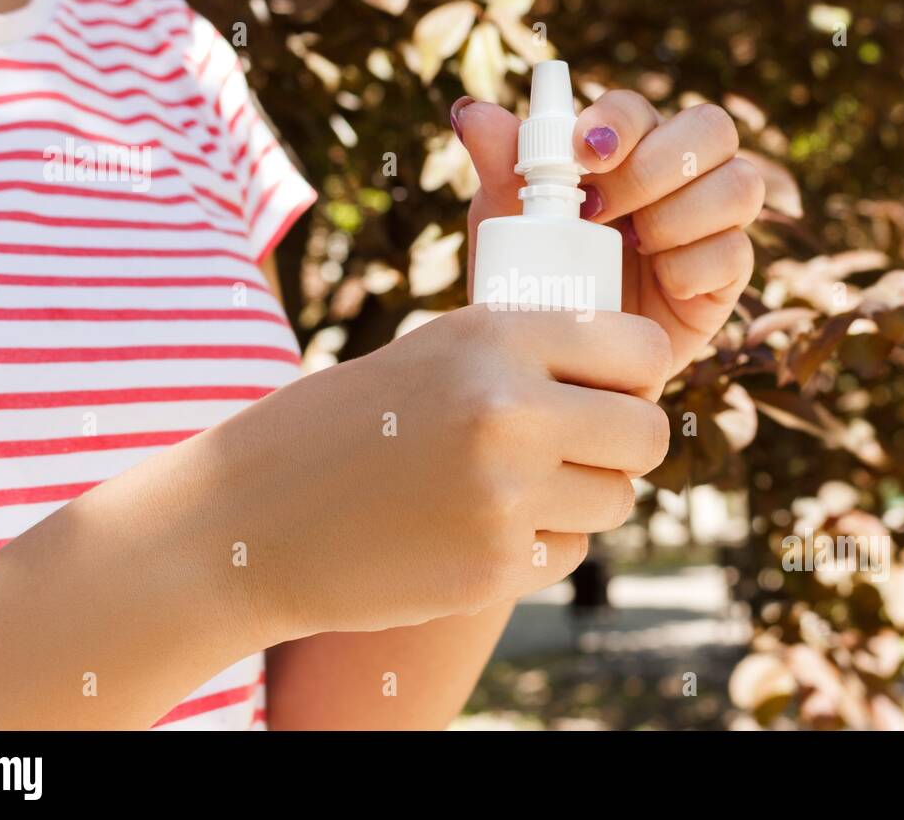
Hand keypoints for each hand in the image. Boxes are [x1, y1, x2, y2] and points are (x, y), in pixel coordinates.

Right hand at [215, 304, 669, 637]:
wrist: (255, 515)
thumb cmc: (349, 423)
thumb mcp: (437, 352)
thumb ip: (531, 355)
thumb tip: (640, 379)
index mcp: (497, 336)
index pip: (643, 349)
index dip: (639, 375)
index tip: (617, 391)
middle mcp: (511, 410)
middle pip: (648, 434)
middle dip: (626, 445)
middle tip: (582, 447)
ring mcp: (505, 496)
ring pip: (616, 500)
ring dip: (582, 497)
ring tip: (510, 485)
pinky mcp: (493, 568)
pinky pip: (569, 552)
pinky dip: (539, 544)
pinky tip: (475, 529)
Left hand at [457, 91, 763, 377]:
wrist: (557, 361)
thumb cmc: (535, 277)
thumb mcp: (508, 222)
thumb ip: (502, 166)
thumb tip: (470, 113)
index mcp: (629, 148)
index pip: (642, 109)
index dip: (618, 122)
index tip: (580, 153)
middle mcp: (681, 175)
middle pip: (712, 129)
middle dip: (654, 165)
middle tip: (598, 209)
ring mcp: (710, 224)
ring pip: (739, 185)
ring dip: (679, 213)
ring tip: (632, 247)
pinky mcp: (725, 278)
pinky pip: (735, 253)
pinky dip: (693, 265)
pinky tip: (661, 285)